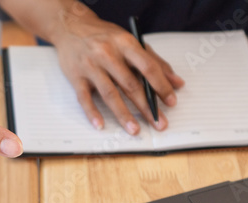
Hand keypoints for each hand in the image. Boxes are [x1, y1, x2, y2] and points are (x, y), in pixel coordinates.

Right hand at [48, 11, 183, 134]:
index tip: (171, 102)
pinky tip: (100, 125)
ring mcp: (90, 66)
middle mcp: (107, 54)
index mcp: (125, 43)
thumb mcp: (131, 41)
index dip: (161, 86)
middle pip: (130, 84)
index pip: (148, 67)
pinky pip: (84, 98)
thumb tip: (177, 83)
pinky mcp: (76, 76)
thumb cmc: (104, 36)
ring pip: (109, 94)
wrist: (71, 26)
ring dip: (123, 114)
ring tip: (135, 129)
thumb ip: (154, 61)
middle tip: (158, 123)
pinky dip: (92, 113)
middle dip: (147, 106)